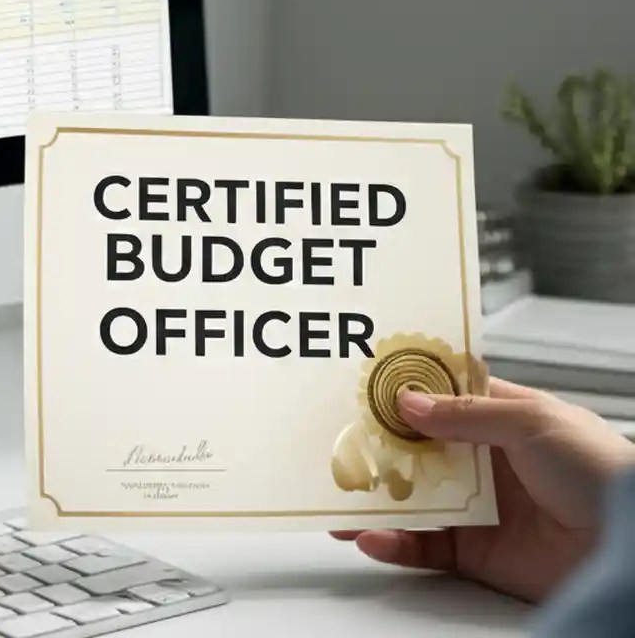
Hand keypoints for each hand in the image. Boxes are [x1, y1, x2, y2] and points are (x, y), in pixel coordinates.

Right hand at [333, 378, 634, 601]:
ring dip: (373, 497)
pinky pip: (422, 547)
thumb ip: (464, 414)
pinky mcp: (474, 552)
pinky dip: (392, 542)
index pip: (446, 399)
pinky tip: (370, 534)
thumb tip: (409, 402)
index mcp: (506, 420)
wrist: (632, 545)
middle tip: (335, 444)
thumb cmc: (603, 473)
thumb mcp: (531, 422)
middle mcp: (488, 462)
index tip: (364, 388)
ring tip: (336, 495)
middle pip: (417, 450)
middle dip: (376, 448)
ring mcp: (479, 508)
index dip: (407, 393)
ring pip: (411, 499)